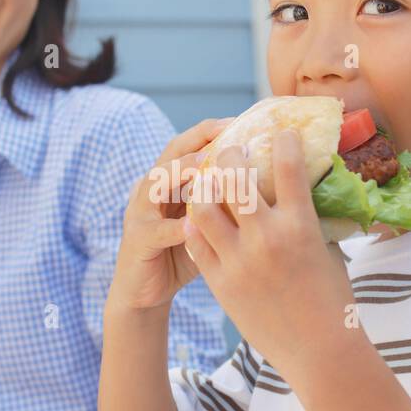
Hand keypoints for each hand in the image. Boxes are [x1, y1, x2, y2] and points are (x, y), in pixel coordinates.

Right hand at [108, 117, 233, 311]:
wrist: (147, 290)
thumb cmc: (183, 252)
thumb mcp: (208, 222)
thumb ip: (225, 202)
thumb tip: (272, 184)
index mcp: (170, 181)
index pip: (189, 145)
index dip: (210, 131)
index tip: (239, 121)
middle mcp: (152, 189)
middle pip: (171, 155)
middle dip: (196, 142)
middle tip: (224, 135)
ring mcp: (141, 213)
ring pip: (157, 184)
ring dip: (181, 174)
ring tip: (206, 169)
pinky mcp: (137, 239)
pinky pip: (156, 230)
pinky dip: (173, 228)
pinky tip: (192, 226)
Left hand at [183, 129, 363, 379]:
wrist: (319, 350)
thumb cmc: (332, 300)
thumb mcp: (327, 250)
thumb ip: (311, 219)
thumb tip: (306, 190)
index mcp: (301, 225)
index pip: (289, 165)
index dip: (284, 140)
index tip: (281, 132)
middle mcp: (267, 237)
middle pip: (235, 177)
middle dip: (231, 155)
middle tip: (232, 152)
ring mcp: (239, 260)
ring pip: (205, 206)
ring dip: (205, 188)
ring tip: (208, 183)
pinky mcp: (220, 282)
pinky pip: (196, 242)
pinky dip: (197, 225)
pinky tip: (202, 220)